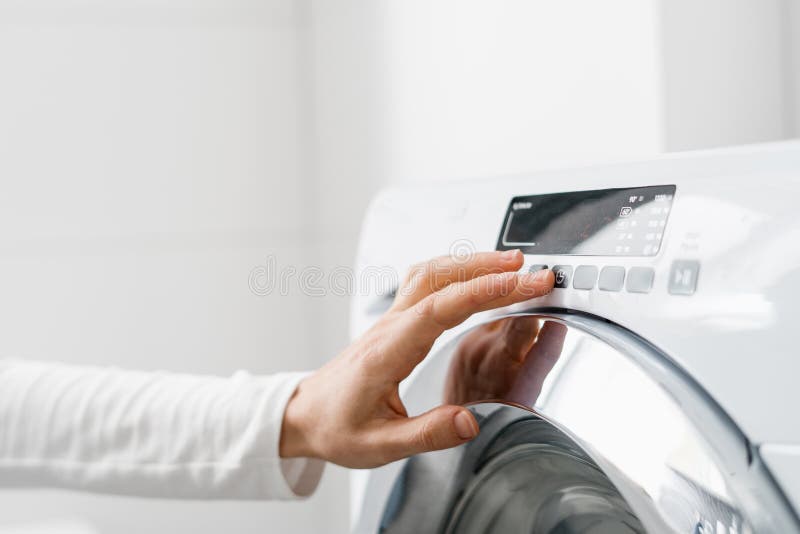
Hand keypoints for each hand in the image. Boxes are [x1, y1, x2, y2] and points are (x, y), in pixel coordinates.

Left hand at [279, 250, 554, 467]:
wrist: (305, 414)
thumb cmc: (337, 427)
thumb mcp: (380, 446)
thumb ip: (427, 434)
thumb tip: (469, 422)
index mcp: (388, 352)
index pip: (440, 308)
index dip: (484, 291)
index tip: (521, 285)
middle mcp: (391, 328)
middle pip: (439, 278)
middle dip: (488, 269)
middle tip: (532, 273)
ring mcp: (392, 321)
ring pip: (431, 273)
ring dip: (472, 263)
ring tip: (513, 266)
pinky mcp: (396, 323)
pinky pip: (426, 284)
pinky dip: (457, 272)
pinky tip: (476, 276)